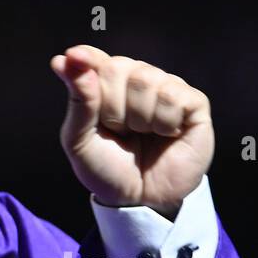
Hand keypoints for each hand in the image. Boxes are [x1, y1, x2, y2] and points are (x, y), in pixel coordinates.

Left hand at [50, 44, 213, 216]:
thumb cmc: (107, 168)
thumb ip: (77, 101)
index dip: (86, 58)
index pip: (94, 59)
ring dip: (138, 117)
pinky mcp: (193, 104)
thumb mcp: (80, 140)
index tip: (75, 57)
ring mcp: (166, 89)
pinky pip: (174, 95)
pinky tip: (166, 134)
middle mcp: (136, 81)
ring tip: (142, 134)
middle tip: (119, 130)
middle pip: (119, 67)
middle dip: (112, 105)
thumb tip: (64, 60)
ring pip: (147, 79)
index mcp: (105, 85)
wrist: (140, 200)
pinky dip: (164, 121)